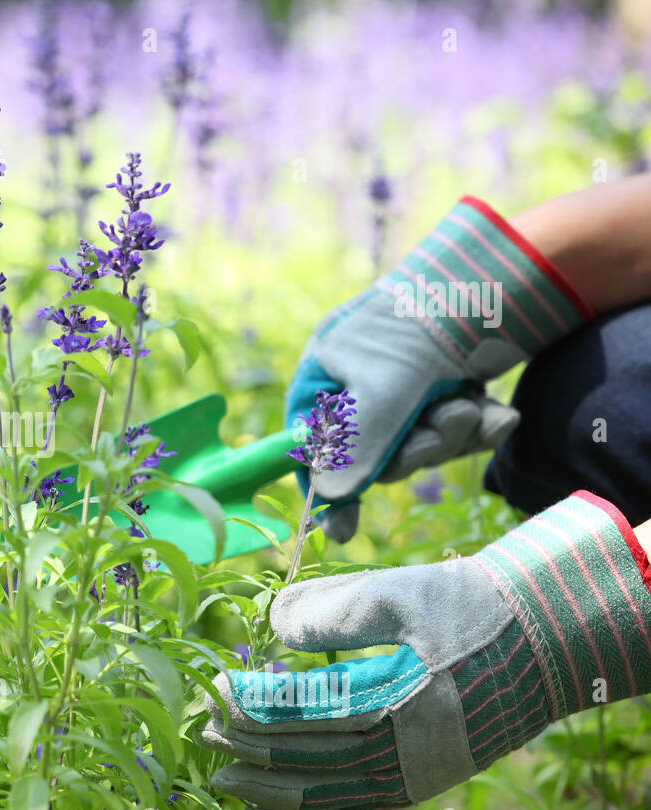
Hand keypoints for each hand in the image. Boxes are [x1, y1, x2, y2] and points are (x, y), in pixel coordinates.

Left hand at [200, 491, 650, 809]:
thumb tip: (271, 619)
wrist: (546, 639)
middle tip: (199, 728)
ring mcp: (413, 775)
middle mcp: (405, 755)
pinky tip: (274, 799)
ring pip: (325, 794)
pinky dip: (308, 806)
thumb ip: (333, 607)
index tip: (213, 686)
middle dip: (246, 746)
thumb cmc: (471, 609)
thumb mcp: (402, 592)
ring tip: (220, 776)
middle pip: (306, 759)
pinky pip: (352, 804)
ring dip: (268, 786)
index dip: (253, 703)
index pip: (303, 713)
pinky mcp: (418, 780)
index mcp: (399, 706)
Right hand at [288, 196, 591, 541]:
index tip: (342, 530)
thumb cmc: (427, 320)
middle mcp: (358, 383)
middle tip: (447, 422)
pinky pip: (454, 432)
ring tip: (472, 404)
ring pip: (419, 446)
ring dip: (452, 434)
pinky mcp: (445, 389)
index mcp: (325, 374)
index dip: (325, 487)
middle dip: (417, 447)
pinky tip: (500, 414)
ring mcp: (404, 388)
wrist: (503, 275)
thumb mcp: (386, 388)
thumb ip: (355, 446)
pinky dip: (478, 427)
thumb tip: (325, 498)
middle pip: (373, 454)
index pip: (310, 444)